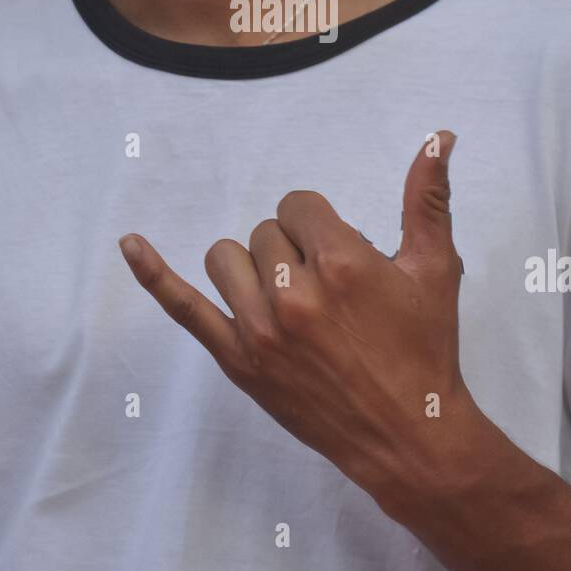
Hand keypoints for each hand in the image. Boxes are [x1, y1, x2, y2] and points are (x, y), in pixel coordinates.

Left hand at [119, 131, 477, 509]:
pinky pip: (184, 308)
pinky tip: (130, 244)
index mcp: (342, 263)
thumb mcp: (435, 268)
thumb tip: (440, 136)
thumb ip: (428, 198)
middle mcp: (295, 294)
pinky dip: (154, 275)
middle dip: (295, 249)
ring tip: (288, 296)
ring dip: (254, 267)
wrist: (409, 434)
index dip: (319, 225)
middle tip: (329, 292)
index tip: (340, 255)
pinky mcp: (238, 361)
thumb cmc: (425, 349)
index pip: (299, 205)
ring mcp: (261, 330)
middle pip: (266, 231)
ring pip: (228, 258)